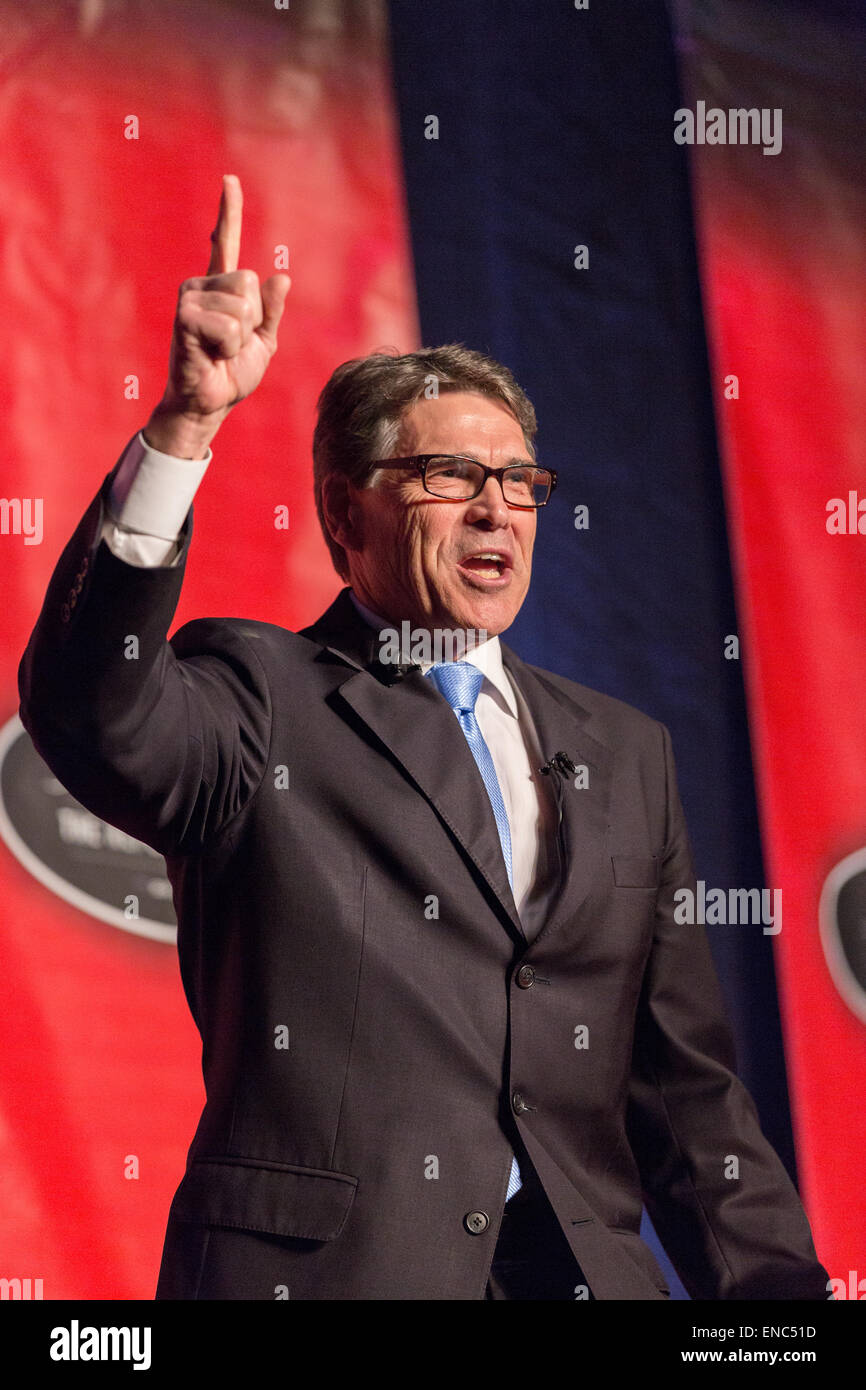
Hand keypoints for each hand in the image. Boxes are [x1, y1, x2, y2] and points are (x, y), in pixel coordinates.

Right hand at [144, 175, 290, 456]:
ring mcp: (190, 298)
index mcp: (222, 289)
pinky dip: (228, 346)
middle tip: (234, 342)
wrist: (210, 403)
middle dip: (253, 318)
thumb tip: (280, 277)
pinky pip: (228, 324)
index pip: (225, 243)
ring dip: (240, 336)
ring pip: (242, 304)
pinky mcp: (184, 317)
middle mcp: (202, 286)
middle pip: (249, 282)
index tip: (229, 180)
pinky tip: (211, 354)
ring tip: (221, 349)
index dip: (229, 212)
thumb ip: (272, 312)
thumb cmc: (232, 373)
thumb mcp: (263, 342)